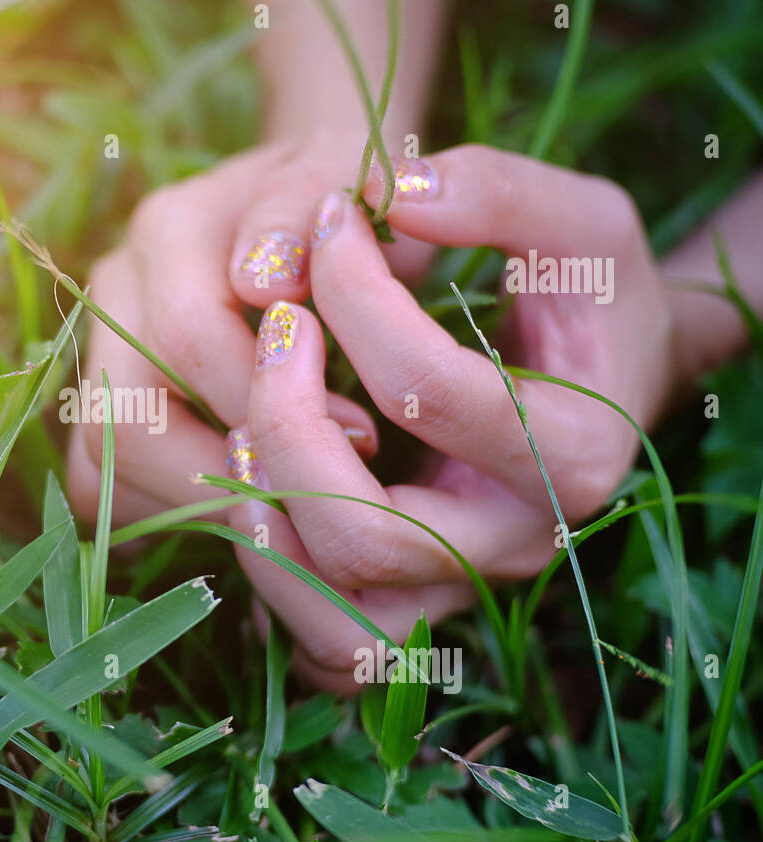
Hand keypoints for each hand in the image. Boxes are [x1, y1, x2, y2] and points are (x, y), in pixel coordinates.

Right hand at [66, 128, 432, 525]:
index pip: (188, 341)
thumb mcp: (347, 184)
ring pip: (100, 461)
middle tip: (310, 492)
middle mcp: (116, 288)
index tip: (362, 436)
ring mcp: (97, 347)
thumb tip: (260, 282)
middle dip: (223, 469)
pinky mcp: (98, 401)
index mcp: (168, 229)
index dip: (273, 404)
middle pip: (123, 418)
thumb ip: (302, 211)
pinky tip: (240, 500)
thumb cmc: (347, 207)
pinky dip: (163, 507)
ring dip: (191, 499)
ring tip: (284, 502)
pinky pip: (96, 485)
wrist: (319, 205)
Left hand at [232, 144, 679, 691]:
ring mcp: (459, 587)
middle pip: (365, 532)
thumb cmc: (589, 299)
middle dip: (287, 424)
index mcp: (573, 454)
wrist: (599, 380)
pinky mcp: (411, 605)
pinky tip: (254, 487)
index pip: (425, 391)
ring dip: (267, 517)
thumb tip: (399, 193)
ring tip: (243, 422)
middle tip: (276, 330)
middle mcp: (517, 544)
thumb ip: (503, 194)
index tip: (331, 223)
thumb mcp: (580, 224)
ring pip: (338, 619)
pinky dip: (275, 580)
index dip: (354, 297)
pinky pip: (328, 648)